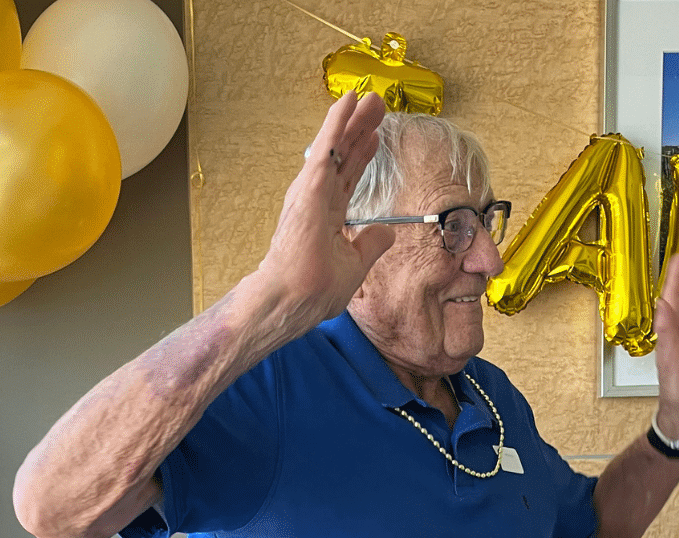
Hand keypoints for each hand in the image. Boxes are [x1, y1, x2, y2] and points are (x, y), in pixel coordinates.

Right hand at [254, 91, 394, 324]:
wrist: (291, 301)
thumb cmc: (313, 290)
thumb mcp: (355, 266)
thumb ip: (370, 245)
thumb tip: (386, 231)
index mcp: (326, 216)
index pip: (347, 177)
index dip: (362, 155)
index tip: (374, 135)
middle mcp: (317, 199)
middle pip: (343, 156)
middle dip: (359, 129)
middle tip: (374, 104)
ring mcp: (311, 192)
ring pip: (334, 146)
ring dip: (348, 119)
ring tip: (364, 96)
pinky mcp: (310, 189)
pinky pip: (326, 149)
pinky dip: (336, 125)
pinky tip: (346, 103)